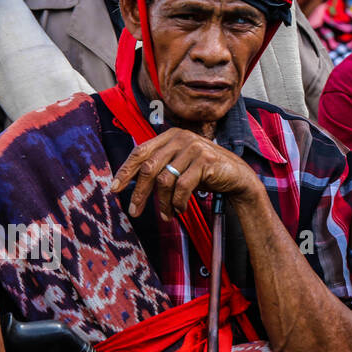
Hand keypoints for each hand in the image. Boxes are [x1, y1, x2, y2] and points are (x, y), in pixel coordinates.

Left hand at [111, 129, 263, 220]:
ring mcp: (194, 148)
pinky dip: (178, 202)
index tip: (114, 189)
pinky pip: (182, 187)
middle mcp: (181, 138)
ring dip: (162, 203)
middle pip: (149, 167)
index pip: (140, 151)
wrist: (237, 176)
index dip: (125, 170)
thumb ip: (160, 165)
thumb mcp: (179, 164)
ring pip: (165, 180)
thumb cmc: (204, 172)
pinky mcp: (205, 160)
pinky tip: (180, 209)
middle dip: (139, 192)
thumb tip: (127, 181)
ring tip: (166, 215)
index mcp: (171, 136)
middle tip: (134, 211)